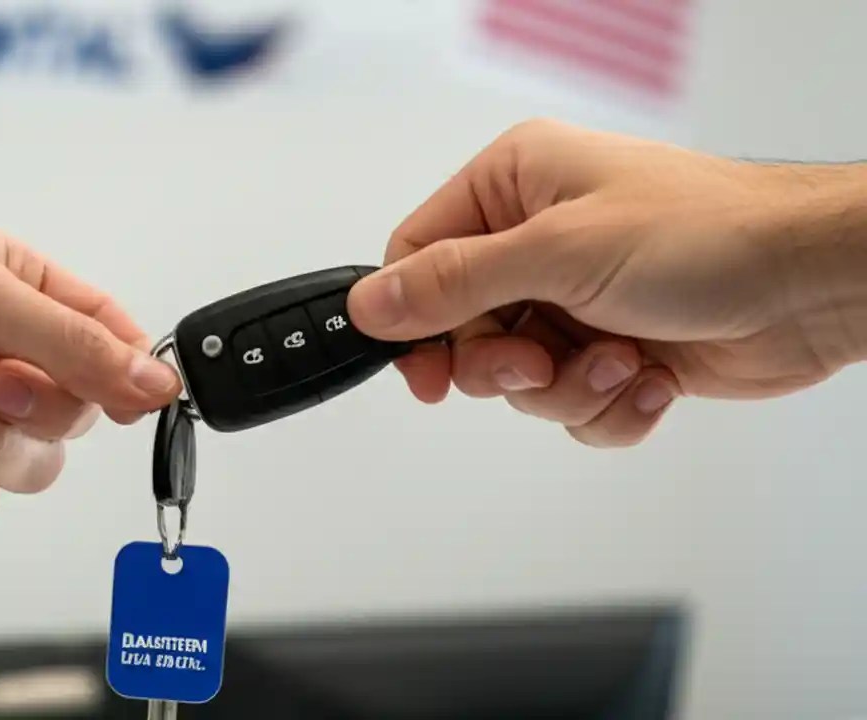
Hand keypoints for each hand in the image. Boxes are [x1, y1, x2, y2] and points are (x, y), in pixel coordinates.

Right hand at [348, 119, 866, 446]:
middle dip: (507, 366)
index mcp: (513, 187)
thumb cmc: (710, 236)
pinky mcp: (609, 349)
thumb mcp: (559, 252)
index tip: (427, 371)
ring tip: (621, 361)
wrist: (814, 286)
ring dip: (569, 387)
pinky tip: (650, 375)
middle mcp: (537, 240)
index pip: (418, 257)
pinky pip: (568, 404)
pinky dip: (608, 404)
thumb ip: (455, 282)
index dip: (413, 320)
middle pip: (462, 330)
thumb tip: (372, 303)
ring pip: (517, 379)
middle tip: (542, 362)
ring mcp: (574, 299)